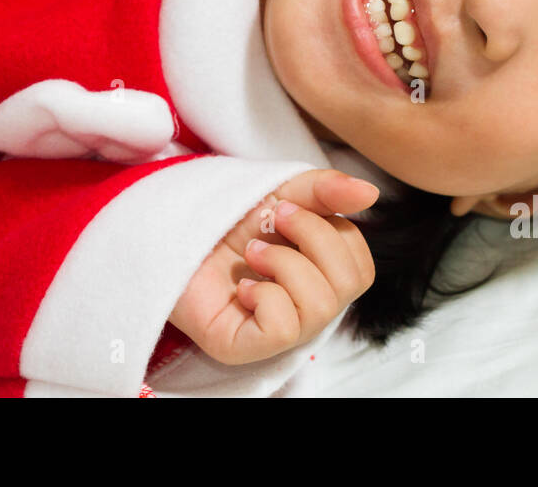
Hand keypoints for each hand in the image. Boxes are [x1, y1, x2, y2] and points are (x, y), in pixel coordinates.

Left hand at [169, 169, 378, 365]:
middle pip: (350, 284)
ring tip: (252, 252)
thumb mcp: (282, 192)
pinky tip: (242, 286)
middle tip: (273, 222)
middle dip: (314, 238)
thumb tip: (370, 192)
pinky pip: (282, 329)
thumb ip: (325, 190)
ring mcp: (276, 332)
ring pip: (320, 306)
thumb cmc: (226, 220)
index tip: (291, 209)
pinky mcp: (244, 346)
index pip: (360, 266)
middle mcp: (305, 308)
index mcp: (319, 277)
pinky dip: (265, 296)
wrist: (167, 230)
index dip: (336, 232)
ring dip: (285, 263)